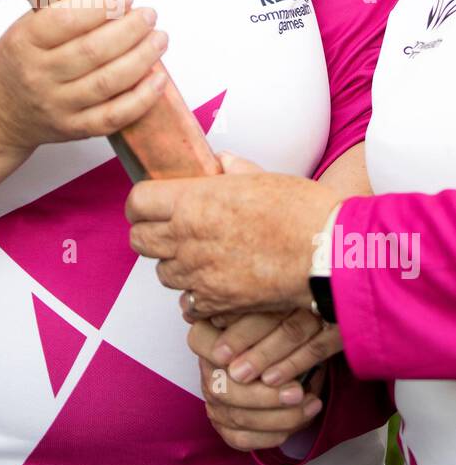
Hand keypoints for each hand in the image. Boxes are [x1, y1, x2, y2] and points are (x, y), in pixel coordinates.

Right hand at [0, 0, 168, 151]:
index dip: (102, 7)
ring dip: (141, 58)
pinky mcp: (74, 129)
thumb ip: (62, 10)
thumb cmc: (18, 61)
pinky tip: (158, 78)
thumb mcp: (25, 27)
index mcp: (25, 42)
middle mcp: (40, 75)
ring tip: (159, 39)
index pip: (66, 21)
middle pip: (93, 51)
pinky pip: (113, 117)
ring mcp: (58, 105)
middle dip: (130, 29)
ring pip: (107, 82)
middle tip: (149, 14)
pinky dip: (141, 98)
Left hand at [124, 152, 339, 315]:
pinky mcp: (216, 301)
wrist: (327, 253)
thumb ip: (232, 169)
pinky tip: (214, 283)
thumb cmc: (301, 212)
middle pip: (139, 240)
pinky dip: (196, 295)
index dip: (141, 203)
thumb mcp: (261, 177)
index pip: (137, 202)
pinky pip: (188, 302)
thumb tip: (221, 162)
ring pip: (162, 273)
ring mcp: (199, 273)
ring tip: (196, 257)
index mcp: (193, 200)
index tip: (149, 205)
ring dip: (174, 265)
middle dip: (148, 234)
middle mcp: (187, 237)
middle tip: (166, 231)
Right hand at [185, 311, 334, 450]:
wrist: (286, 358)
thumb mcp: (272, 315)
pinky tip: (297, 423)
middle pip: (222, 389)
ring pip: (236, 417)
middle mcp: (205, 370)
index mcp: (206, 336)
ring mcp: (212, 400)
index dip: (228, 352)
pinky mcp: (223, 424)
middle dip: (264, 395)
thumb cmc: (278, 330)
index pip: (201, 343)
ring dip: (278, 416)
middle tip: (298, 391)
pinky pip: (240, 439)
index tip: (257, 360)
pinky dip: (270, 435)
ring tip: (311, 404)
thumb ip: (269, 314)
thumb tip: (282, 311)